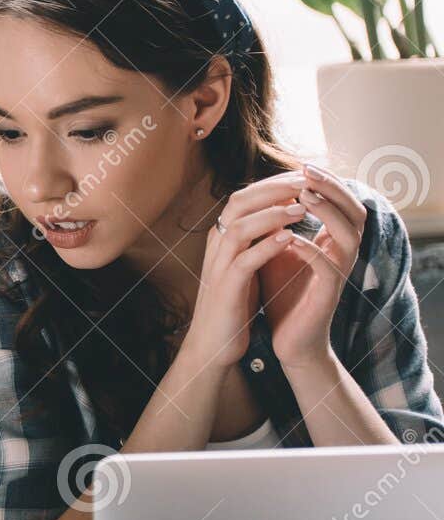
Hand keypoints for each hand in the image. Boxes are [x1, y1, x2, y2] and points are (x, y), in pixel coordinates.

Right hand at [178, 171, 309, 372]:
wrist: (214, 343)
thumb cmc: (235, 302)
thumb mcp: (247, 262)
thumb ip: (259, 236)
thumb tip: (285, 207)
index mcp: (222, 237)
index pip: (244, 196)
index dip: (274, 182)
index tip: (304, 176)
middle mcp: (216, 246)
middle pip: (239, 203)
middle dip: (274, 189)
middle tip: (306, 181)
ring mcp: (218, 266)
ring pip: (239, 228)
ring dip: (271, 215)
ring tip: (302, 208)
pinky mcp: (226, 289)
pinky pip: (244, 261)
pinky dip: (266, 247)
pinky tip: (290, 239)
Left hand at [259, 165, 364, 369]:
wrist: (286, 338)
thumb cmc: (282, 292)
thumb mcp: (277, 250)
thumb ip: (277, 224)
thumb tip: (262, 191)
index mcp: (333, 241)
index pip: (342, 202)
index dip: (326, 181)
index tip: (302, 163)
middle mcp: (342, 254)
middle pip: (355, 211)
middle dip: (333, 188)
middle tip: (308, 170)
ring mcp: (338, 273)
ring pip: (349, 234)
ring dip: (328, 213)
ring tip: (304, 196)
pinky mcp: (328, 294)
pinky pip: (328, 267)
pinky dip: (310, 250)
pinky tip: (290, 238)